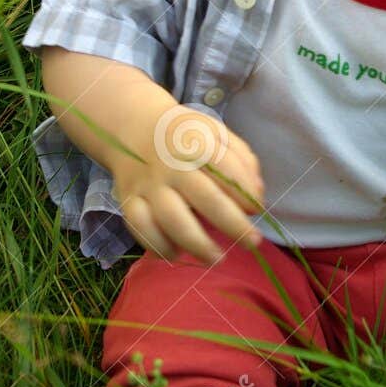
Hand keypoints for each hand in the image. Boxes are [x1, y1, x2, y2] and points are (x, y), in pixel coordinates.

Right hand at [111, 108, 266, 267]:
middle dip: (232, 224)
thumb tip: (256, 197)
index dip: (245, 191)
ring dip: (197, 244)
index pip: (225, 167)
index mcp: (196, 141)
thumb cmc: (184, 136)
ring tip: (217, 258)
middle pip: (205, 197)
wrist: (132, 128)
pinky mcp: (128, 199)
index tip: (257, 209)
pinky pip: (140, 228)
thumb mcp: (216, 133)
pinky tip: (176, 254)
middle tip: (252, 242)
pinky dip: (157, 246)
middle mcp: (171, 164)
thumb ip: (242, 160)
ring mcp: (148, 184)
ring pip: (171, 218)